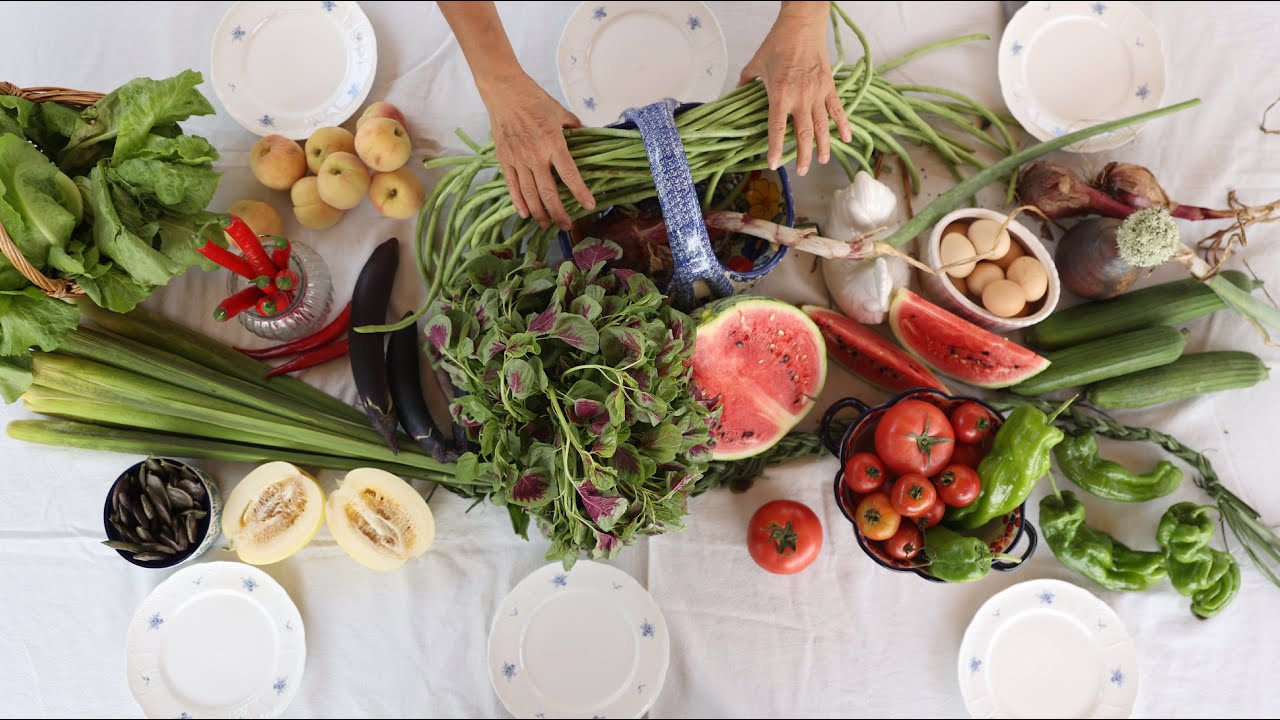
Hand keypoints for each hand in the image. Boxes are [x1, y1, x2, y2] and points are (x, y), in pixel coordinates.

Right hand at [478, 72, 595, 229]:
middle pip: (549, 192)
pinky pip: (512, 185)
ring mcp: (519, 159)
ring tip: (546, 225)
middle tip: (566, 225)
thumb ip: (574, 127)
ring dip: (539, 212)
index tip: (589, 206)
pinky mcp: (505, 159)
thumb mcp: (560, 111)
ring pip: (530, 194)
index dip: (580, 193)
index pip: (570, 175)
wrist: (504, 91)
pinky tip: (524, 214)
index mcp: (554, 143)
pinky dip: (518, 201)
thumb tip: (585, 134)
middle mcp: (536, 156)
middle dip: (558, 212)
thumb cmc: (534, 99)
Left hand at [739, 2, 851, 175]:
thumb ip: (745, 83)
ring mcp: (817, 93)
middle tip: (802, 171)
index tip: (774, 164)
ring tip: (823, 161)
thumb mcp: (755, 64)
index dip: (775, 148)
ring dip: (824, 146)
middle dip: (803, 156)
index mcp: (779, 94)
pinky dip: (844, 125)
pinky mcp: (829, 87)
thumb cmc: (777, 43)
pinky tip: (847, 139)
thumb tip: (736, 95)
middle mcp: (800, 98)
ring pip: (823, 127)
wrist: (802, 25)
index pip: (776, 128)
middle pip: (803, 135)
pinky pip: (838, 110)